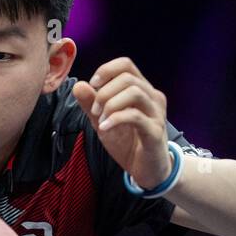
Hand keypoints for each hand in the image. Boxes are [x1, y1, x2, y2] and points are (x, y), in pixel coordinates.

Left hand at [72, 57, 171, 189]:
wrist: (146, 170)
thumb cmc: (128, 142)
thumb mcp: (102, 121)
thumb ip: (91, 103)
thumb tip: (79, 85)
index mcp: (141, 90)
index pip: (126, 65)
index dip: (106, 70)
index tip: (93, 86)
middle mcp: (153, 97)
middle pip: (128, 77)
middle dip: (104, 92)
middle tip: (94, 111)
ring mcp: (157, 114)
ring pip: (134, 92)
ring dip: (110, 104)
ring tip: (100, 120)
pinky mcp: (156, 131)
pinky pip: (136, 116)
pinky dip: (115, 119)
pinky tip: (104, 128)